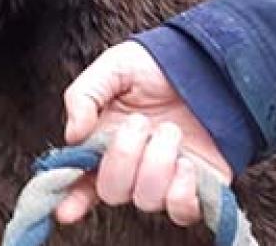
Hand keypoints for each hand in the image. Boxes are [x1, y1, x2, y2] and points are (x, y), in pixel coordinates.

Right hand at [57, 41, 231, 226]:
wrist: (209, 64)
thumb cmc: (157, 65)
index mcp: (103, 141)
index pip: (80, 180)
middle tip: (139, 123)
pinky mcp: (197, 187)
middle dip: (123, 158)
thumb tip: (73, 135)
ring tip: (170, 132)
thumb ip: (83, 97)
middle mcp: (131, 166)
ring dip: (157, 164)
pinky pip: (182, 210)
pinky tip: (186, 162)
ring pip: (146, 199)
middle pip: (112, 192)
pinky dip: (181, 190)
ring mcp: (163, 179)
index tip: (66, 211)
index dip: (71, 199)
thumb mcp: (112, 68)